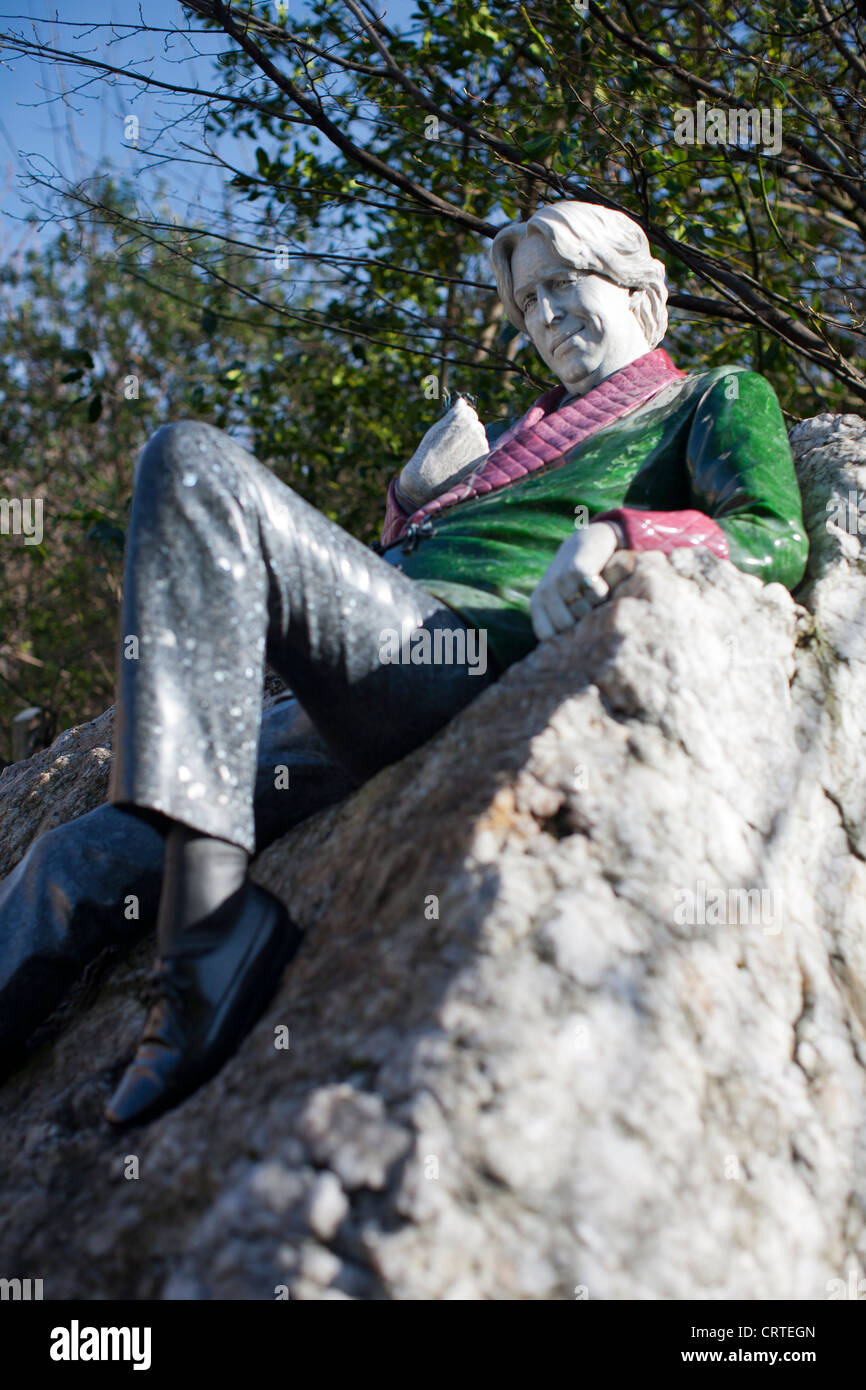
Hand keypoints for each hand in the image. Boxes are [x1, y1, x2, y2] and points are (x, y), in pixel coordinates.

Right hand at [397, 396, 488, 509]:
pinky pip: (482, 449)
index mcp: (459, 414)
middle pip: (475, 423)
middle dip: (468, 432)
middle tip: (454, 445)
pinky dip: (475, 454)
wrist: (430, 477)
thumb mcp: (438, 428)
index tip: (454, 431)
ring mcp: (480, 438)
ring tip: (456, 455)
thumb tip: (462, 404)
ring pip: (480, 436)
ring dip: (472, 443)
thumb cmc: (429, 452)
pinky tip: (462, 461)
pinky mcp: (484, 453)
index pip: (468, 410)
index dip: (461, 421)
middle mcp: (472, 424)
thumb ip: (452, 416)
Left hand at [530, 522, 621, 639]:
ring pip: (585, 612)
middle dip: (585, 622)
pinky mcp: (577, 570)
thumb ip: (564, 625)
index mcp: (537, 604)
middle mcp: (544, 593)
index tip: (580, 631)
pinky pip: (596, 595)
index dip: (566, 639)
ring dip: (597, 606)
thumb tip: (571, 659)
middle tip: (591, 607)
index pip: (547, 637)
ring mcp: (559, 581)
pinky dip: (604, 591)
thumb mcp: (564, 603)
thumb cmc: (578, 581)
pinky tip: (599, 580)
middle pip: (568, 628)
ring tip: (593, 593)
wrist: (587, 542)